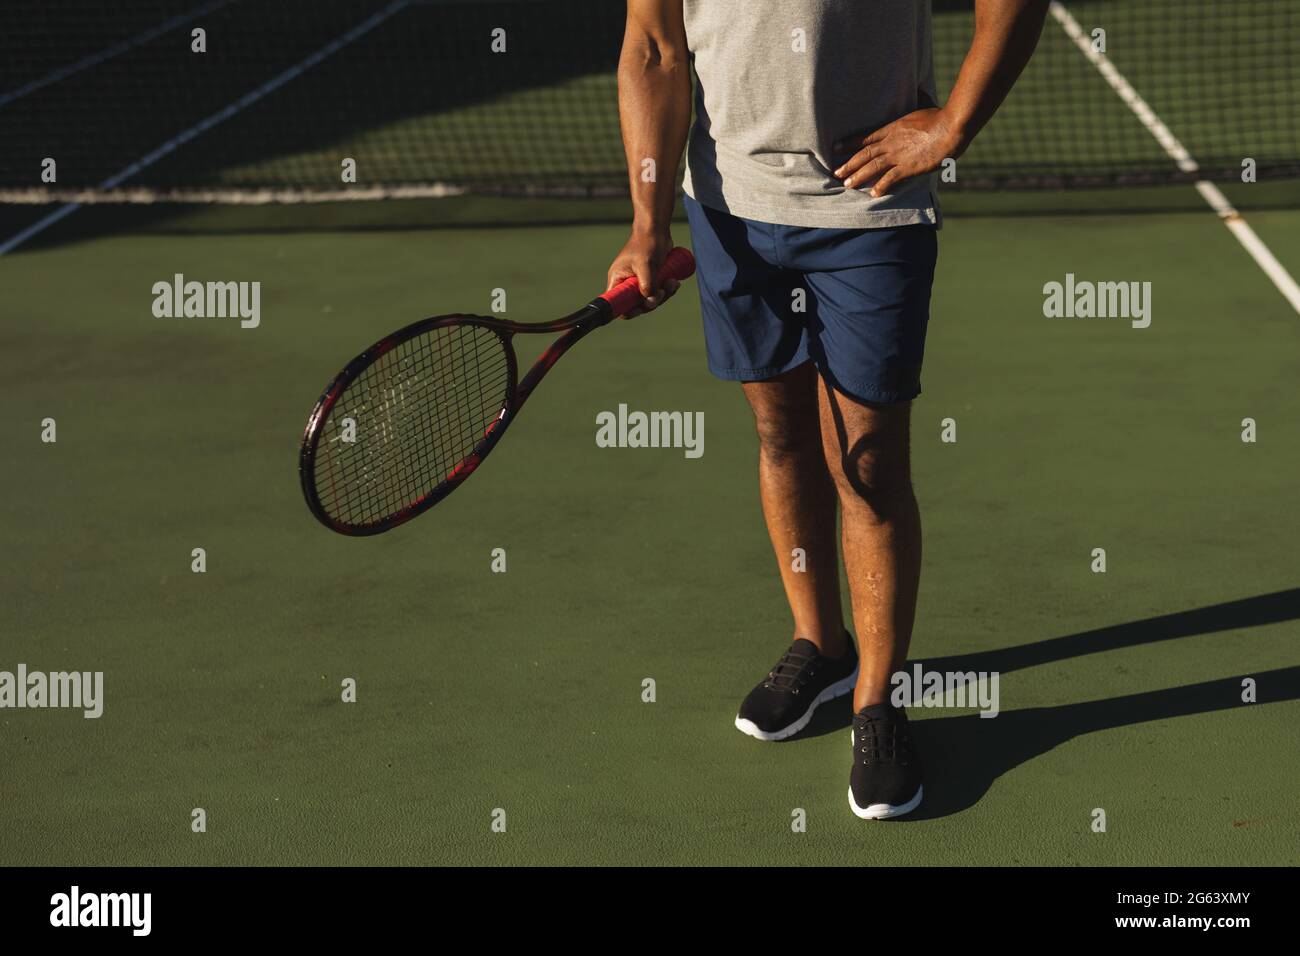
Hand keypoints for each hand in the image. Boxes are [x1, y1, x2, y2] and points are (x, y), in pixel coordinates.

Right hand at [605, 229, 680, 318]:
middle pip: (637, 305)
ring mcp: (639, 282)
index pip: (617, 304)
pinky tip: (674, 282)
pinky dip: (667, 290)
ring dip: (664, 295)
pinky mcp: (650, 280)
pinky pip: (658, 292)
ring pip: (650, 300)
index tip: (641, 307)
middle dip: (652, 302)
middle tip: (662, 292)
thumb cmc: (646, 243)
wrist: (656, 230)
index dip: (628, 310)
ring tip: (672, 282)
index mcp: (617, 280)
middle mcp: (626, 284)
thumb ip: (647, 285)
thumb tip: (650, 301)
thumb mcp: (645, 265)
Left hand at [833, 107, 963, 196]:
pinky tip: (873, 193)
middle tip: (836, 172)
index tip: (836, 148)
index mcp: (893, 128)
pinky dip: (881, 186)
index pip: (866, 137)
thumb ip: (917, 102)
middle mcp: (891, 142)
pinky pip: (890, 179)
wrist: (952, 126)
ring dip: (858, 176)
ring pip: (872, 167)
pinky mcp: (908, 167)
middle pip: (864, 153)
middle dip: (848, 163)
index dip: (849, 143)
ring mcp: (899, 155)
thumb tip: (919, 89)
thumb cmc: (942, 116)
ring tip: (846, 184)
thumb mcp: (924, 105)